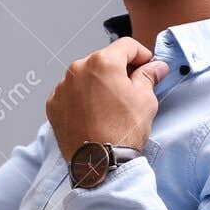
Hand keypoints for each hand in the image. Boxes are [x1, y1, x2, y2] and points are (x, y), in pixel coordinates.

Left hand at [46, 38, 168, 164]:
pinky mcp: (53, 104)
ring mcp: (62, 87)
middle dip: (119, 70)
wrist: (98, 163)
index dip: (142, 55)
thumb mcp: (145, 100)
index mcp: (102, 62)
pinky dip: (82, 98)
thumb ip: (149, 76)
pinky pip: (71, 93)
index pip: (126, 46)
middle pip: (104, 60)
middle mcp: (77, 69)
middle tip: (132, 89)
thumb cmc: (122, 132)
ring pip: (86, 76)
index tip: (148, 67)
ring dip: (99, 84)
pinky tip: (94, 114)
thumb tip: (155, 67)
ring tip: (111, 106)